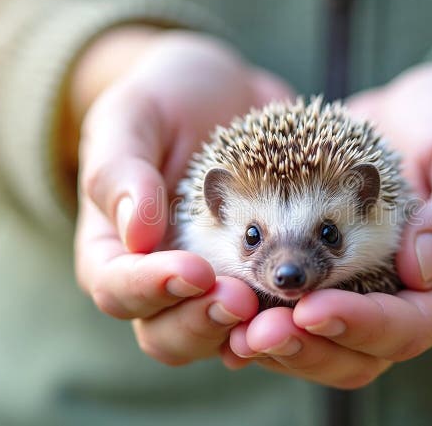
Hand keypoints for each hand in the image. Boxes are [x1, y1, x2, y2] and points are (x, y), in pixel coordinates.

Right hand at [70, 28, 292, 365]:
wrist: (226, 92)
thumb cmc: (166, 100)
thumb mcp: (132, 115)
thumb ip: (119, 168)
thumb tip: (135, 234)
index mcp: (114, 250)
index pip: (117, 289)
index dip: (151, 289)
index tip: (194, 269)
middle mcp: (159, 281)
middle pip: (166, 334)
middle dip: (203, 322)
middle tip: (242, 298)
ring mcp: (212, 287)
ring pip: (219, 338)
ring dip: (248, 333)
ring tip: (281, 311)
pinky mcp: (259, 281)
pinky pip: (270, 317)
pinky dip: (288, 319)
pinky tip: (317, 303)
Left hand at [223, 59, 431, 387]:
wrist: (418, 119)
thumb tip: (422, 266)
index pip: (405, 329)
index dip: (358, 325)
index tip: (311, 307)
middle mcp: (402, 309)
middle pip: (355, 356)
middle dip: (304, 347)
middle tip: (255, 331)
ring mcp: (360, 299)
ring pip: (316, 346)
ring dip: (271, 341)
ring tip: (229, 323)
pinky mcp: (323, 282)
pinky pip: (288, 314)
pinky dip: (255, 314)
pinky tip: (219, 302)